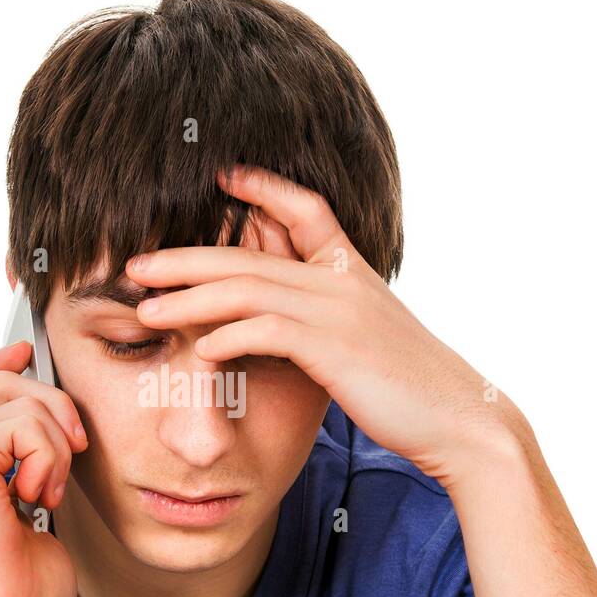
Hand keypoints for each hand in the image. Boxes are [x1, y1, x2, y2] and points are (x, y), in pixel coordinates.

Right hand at [0, 341, 85, 596]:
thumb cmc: (21, 582)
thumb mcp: (40, 510)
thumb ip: (40, 467)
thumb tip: (63, 437)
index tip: (25, 352)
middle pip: (7, 383)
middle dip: (55, 407)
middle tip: (73, 454)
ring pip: (23, 400)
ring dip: (55, 447)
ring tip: (47, 494)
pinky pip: (24, 424)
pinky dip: (47, 459)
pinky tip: (36, 497)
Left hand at [126, 164, 524, 483]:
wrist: (460, 420)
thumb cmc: (411, 390)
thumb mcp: (369, 339)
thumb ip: (328, 321)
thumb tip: (283, 324)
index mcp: (352, 270)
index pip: (307, 208)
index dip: (265, 187)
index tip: (224, 175)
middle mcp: (342, 281)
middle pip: (250, 253)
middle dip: (186, 257)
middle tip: (136, 265)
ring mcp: (338, 311)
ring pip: (247, 289)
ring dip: (189, 299)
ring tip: (144, 309)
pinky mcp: (334, 348)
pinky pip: (267, 331)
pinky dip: (227, 336)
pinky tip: (198, 348)